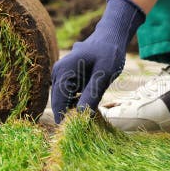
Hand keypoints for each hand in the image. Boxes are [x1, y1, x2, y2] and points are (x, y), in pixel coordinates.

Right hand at [51, 0, 144, 122]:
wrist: (111, 36)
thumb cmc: (109, 52)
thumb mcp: (104, 74)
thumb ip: (92, 94)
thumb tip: (80, 116)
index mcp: (62, 72)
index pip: (59, 103)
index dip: (66, 120)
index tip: (77, 134)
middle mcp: (57, 74)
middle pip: (61, 103)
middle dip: (72, 116)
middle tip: (88, 127)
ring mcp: (61, 76)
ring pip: (66, 101)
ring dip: (76, 109)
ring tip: (92, 115)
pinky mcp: (68, 78)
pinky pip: (70, 96)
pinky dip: (79, 102)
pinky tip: (92, 104)